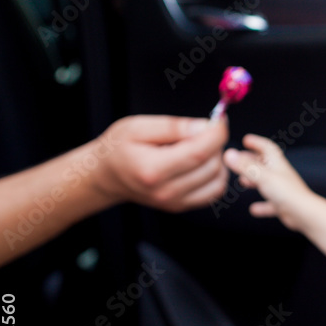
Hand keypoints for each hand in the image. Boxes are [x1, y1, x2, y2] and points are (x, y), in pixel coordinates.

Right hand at [94, 114, 229, 210]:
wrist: (107, 176)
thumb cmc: (118, 148)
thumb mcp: (138, 127)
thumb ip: (173, 126)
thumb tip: (205, 126)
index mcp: (153, 170)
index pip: (199, 152)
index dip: (216, 133)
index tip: (218, 120)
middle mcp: (166, 191)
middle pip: (212, 165)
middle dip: (215, 144)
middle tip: (201, 131)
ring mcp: (175, 202)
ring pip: (218, 179)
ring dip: (217, 159)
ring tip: (197, 147)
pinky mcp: (182, 206)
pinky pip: (214, 191)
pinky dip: (216, 174)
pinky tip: (201, 162)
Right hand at [223, 134, 314, 231]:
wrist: (304, 213)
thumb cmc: (287, 193)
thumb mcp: (262, 176)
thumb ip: (245, 166)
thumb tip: (229, 154)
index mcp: (277, 164)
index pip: (267, 148)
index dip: (257, 142)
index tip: (246, 140)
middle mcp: (281, 175)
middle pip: (266, 164)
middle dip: (252, 161)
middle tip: (239, 160)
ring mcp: (283, 190)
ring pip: (267, 182)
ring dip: (255, 181)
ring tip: (243, 182)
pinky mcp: (283, 205)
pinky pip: (270, 204)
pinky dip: (261, 205)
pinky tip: (253, 210)